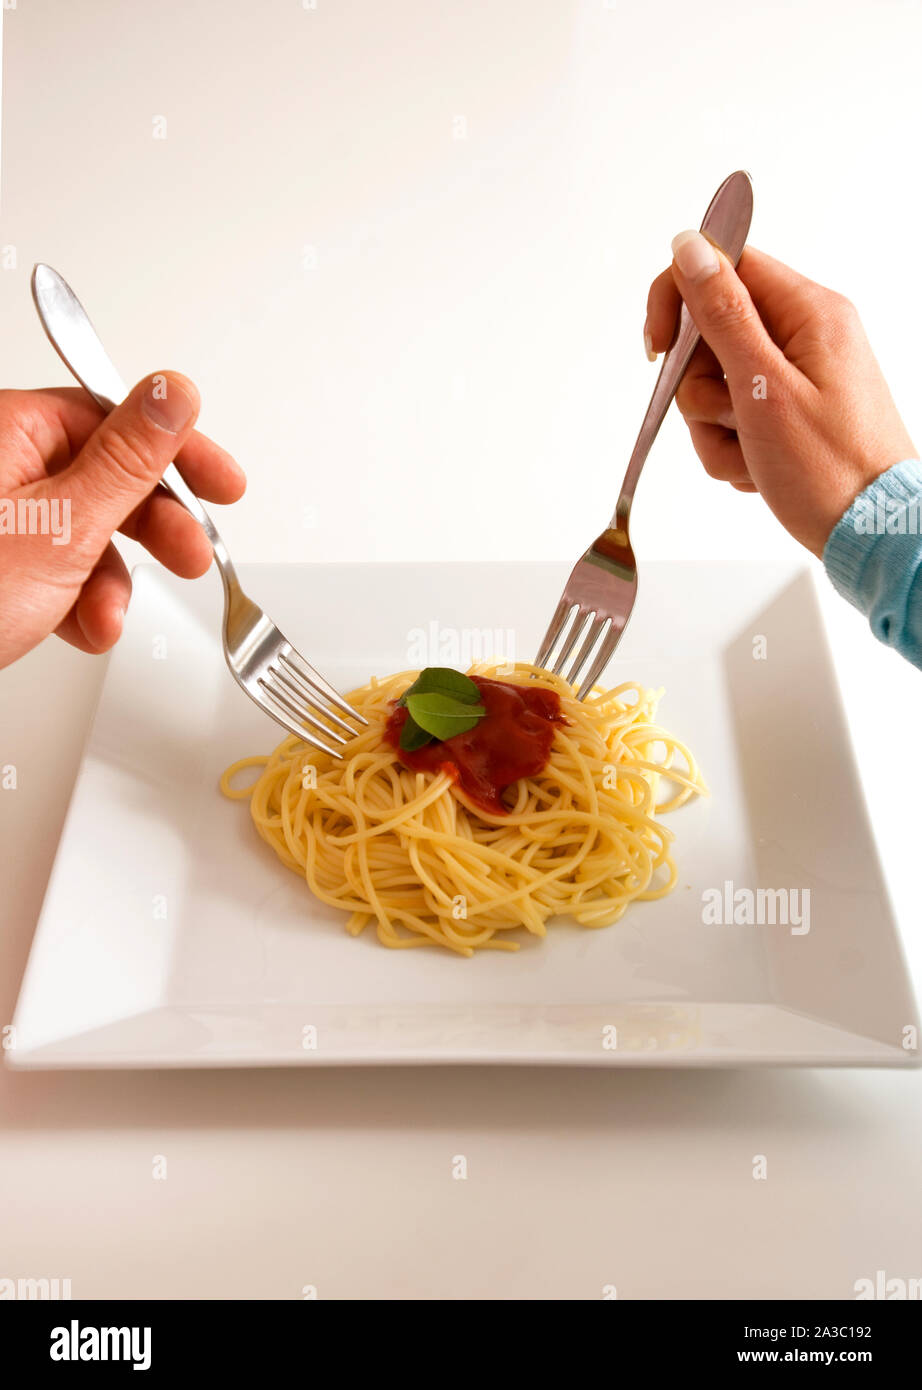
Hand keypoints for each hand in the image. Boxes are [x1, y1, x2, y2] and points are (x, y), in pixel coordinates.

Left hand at [0, 373, 244, 667]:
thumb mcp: (61, 528)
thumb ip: (129, 460)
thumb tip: (174, 393)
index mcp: (8, 429)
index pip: (116, 417)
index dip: (178, 452)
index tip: (223, 484)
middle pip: (105, 476)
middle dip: (150, 529)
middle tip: (190, 557)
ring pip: (82, 531)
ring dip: (110, 582)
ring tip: (106, 619)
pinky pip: (51, 567)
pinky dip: (74, 601)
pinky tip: (75, 628)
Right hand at [644, 235, 916, 556]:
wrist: (872, 533)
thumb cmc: (831, 469)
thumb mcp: (763, 387)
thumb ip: (723, 314)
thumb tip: (691, 248)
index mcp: (809, 312)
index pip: (724, 266)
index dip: (680, 301)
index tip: (658, 348)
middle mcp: (805, 337)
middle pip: (712, 335)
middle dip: (702, 388)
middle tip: (732, 417)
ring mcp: (797, 377)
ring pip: (715, 385)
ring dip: (715, 428)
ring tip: (751, 454)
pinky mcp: (789, 413)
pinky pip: (732, 419)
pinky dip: (732, 448)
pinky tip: (757, 468)